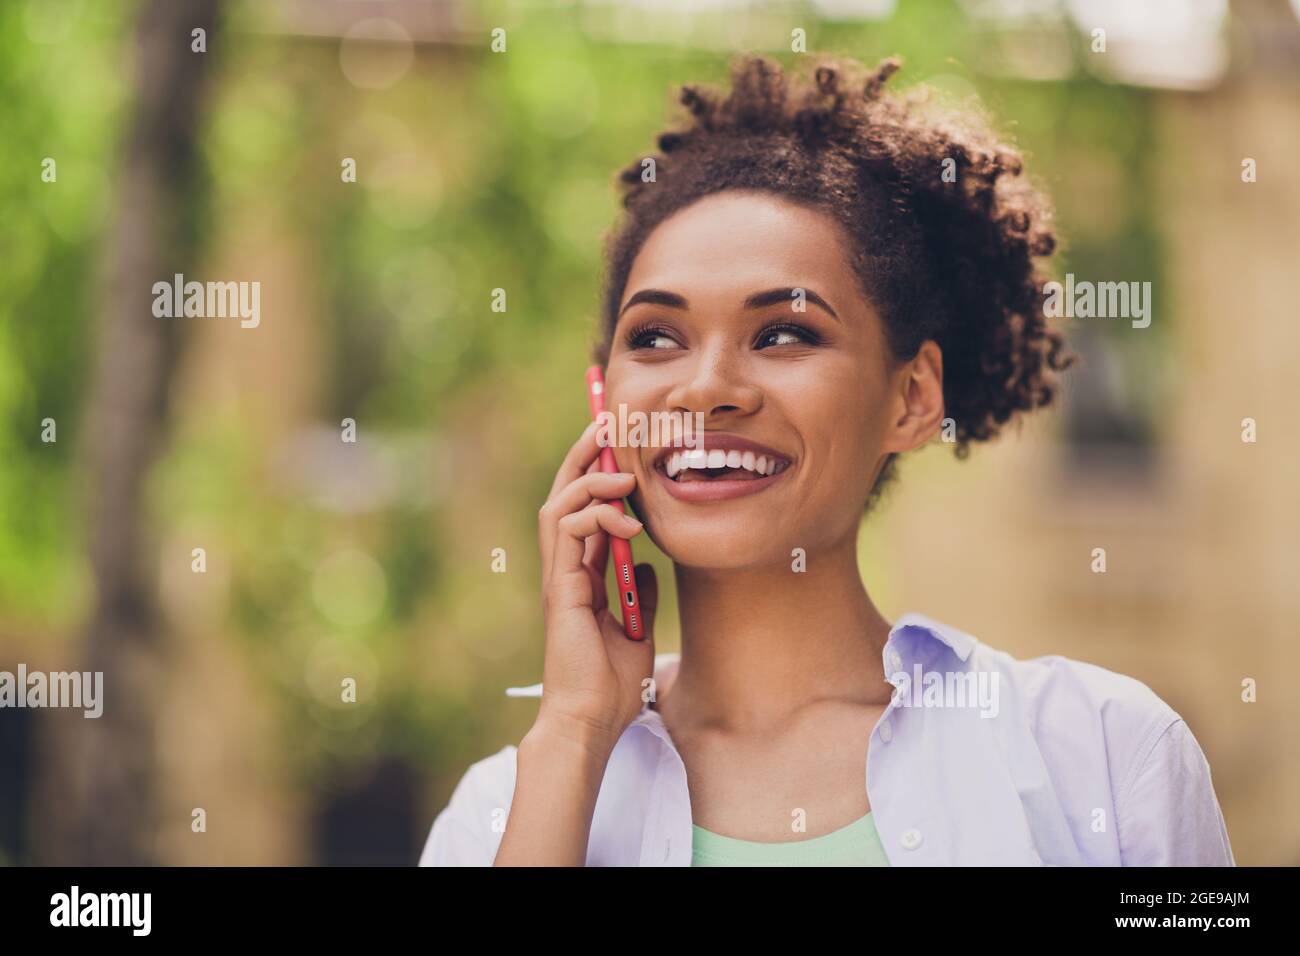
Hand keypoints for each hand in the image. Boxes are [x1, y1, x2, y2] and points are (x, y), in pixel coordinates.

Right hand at [535, 420, 659, 750]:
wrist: (590, 718)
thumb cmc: (610, 683)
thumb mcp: (637, 627)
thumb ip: (637, 591)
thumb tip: (646, 562)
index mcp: (579, 575)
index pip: (582, 509)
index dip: (596, 472)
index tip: (616, 442)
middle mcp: (564, 570)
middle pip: (563, 495)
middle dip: (583, 455)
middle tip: (606, 423)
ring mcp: (558, 576)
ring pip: (559, 505)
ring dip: (591, 479)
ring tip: (623, 471)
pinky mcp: (560, 587)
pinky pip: (569, 531)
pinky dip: (597, 514)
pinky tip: (628, 521)